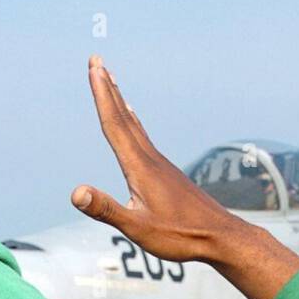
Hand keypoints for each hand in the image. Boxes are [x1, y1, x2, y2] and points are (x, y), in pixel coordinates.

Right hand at [71, 56, 298, 298]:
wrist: (222, 237)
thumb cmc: (181, 236)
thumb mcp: (138, 227)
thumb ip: (106, 210)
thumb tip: (75, 192)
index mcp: (140, 168)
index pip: (114, 125)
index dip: (102, 95)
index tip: (94, 67)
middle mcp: (151, 160)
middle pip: (124, 118)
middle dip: (109, 89)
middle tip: (98, 61)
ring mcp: (162, 166)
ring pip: (135, 127)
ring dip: (120, 103)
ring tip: (112, 84)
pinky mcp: (169, 175)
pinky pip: (145, 140)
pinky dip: (134, 124)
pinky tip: (135, 127)